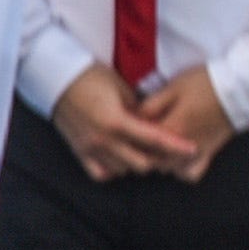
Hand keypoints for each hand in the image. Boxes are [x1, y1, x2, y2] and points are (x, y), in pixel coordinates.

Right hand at [52, 63, 197, 180]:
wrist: (56, 77)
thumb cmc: (90, 76)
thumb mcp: (121, 87)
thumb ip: (138, 110)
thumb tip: (152, 124)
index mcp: (115, 122)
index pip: (154, 140)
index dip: (176, 146)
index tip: (192, 149)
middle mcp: (103, 140)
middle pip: (142, 163)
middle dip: (158, 158)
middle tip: (168, 151)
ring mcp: (89, 148)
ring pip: (124, 171)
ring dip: (137, 162)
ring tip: (144, 151)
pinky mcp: (79, 151)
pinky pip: (101, 173)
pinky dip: (114, 169)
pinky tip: (121, 159)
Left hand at [131, 64, 238, 180]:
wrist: (241, 88)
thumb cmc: (205, 84)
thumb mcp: (173, 87)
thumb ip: (150, 106)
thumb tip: (133, 117)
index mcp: (171, 129)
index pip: (138, 142)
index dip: (128, 134)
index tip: (123, 127)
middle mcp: (182, 148)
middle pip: (149, 158)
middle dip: (139, 150)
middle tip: (133, 137)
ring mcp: (196, 154)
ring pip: (166, 169)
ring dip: (156, 160)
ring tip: (150, 145)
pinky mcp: (209, 154)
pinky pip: (190, 174)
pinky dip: (180, 170)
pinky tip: (174, 159)